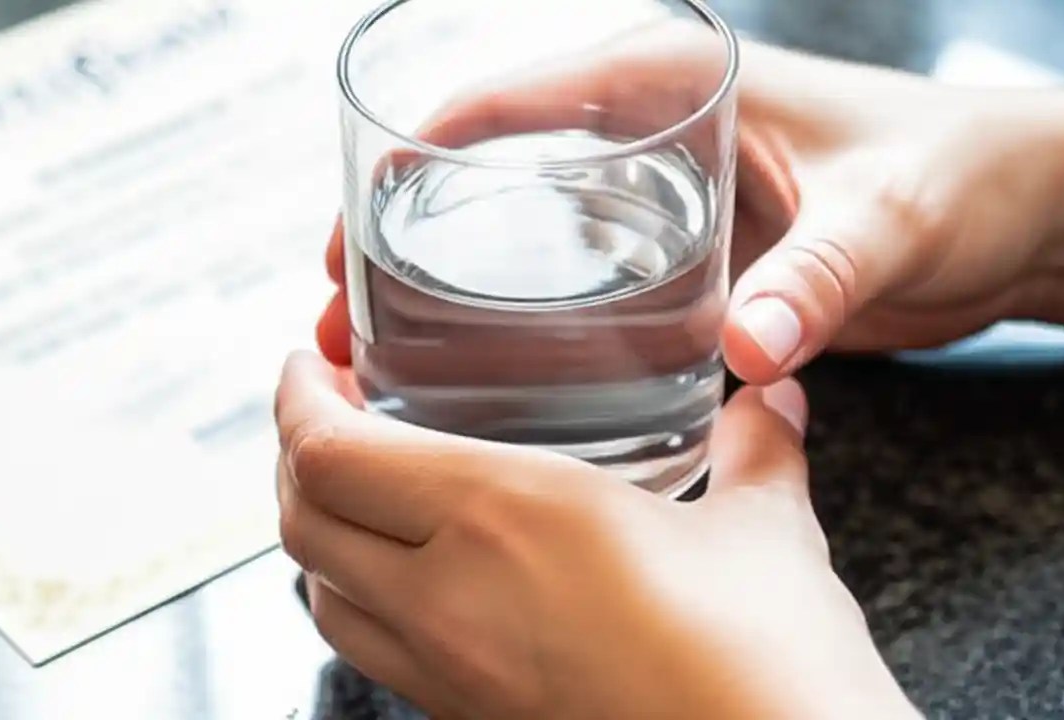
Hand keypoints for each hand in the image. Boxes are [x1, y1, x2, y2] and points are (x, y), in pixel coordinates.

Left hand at [274, 352, 918, 719]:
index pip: (331, 453)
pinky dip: (359, 599)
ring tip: (354, 489)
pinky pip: (373, 652)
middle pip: (299, 520)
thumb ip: (756, 451)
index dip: (294, 398)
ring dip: (316, 531)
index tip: (306, 362)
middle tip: (323, 411)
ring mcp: (450, 673)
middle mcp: (450, 598)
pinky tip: (412, 579)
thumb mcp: (767, 534)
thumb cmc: (766, 669)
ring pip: (320, 595)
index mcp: (503, 517)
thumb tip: (771, 396)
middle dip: (292, 455)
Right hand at [316, 37, 1063, 382]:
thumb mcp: (891, 218)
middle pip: (495, 180)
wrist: (1019, 216)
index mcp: (680, 85)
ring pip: (528, 242)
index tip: (359, 216)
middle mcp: (655, 139)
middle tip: (344, 312)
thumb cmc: (965, 177)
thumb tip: (751, 348)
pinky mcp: (687, 261)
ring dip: (452, 294)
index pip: (518, 98)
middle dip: (409, 241)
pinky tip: (487, 381)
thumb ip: (821, 276)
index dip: (424, 152)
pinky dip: (524, 327)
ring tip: (384, 358)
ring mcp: (665, 204)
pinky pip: (582, 290)